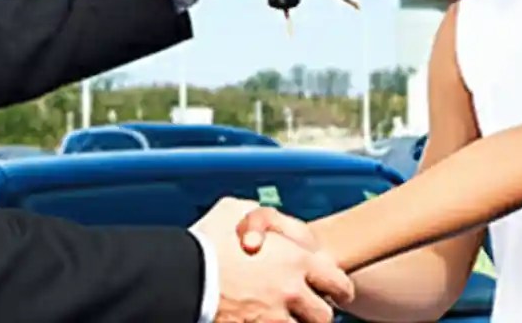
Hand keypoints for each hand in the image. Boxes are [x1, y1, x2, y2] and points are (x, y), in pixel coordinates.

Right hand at [192, 197, 352, 322]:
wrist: (182, 276)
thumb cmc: (206, 242)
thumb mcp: (233, 210)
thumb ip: (256, 213)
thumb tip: (256, 214)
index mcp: (295, 260)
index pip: (338, 283)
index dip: (339, 289)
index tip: (336, 293)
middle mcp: (291, 292)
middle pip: (324, 316)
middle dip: (317, 314)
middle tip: (309, 311)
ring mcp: (273, 318)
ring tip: (283, 317)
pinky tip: (260, 320)